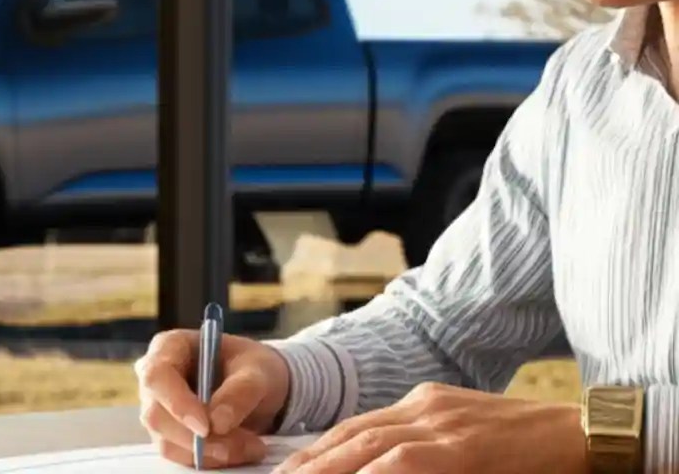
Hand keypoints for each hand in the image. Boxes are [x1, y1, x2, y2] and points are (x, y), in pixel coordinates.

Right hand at [135, 329, 290, 468]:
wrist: (258, 386)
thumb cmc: (252, 366)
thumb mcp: (257, 370)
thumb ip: (240, 391)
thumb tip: (217, 423)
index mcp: (169, 347)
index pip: (157, 376)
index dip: (177, 403)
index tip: (207, 427)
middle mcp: (156, 379)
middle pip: (157, 415)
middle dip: (198, 437)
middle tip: (245, 443)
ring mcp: (159, 409)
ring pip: (168, 442)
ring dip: (210, 451)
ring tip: (252, 446)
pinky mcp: (169, 434)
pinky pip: (181, 456)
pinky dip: (211, 459)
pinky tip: (240, 451)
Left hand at [272, 382, 587, 473]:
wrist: (583, 435)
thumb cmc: (525, 446)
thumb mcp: (463, 436)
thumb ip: (421, 448)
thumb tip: (376, 466)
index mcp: (421, 403)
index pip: (355, 426)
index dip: (317, 447)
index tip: (287, 466)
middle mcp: (424, 407)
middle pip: (351, 435)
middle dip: (309, 461)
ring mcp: (441, 425)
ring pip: (368, 448)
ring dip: (326, 469)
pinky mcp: (461, 446)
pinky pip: (405, 464)